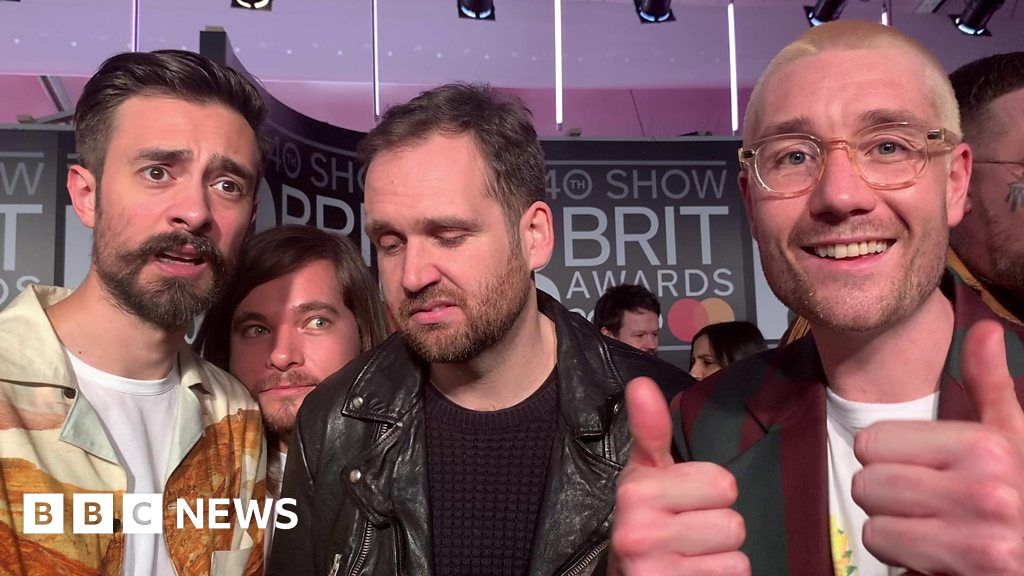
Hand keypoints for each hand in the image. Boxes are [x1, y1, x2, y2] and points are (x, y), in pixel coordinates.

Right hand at [608, 377, 748, 575]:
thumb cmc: (645, 519)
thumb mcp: (645, 473)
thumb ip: (650, 430)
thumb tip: (641, 383)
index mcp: (637, 491)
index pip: (721, 482)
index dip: (710, 492)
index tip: (684, 500)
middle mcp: (640, 533)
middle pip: (733, 522)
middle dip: (718, 527)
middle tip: (690, 533)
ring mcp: (656, 571)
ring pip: (737, 557)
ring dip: (721, 558)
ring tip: (693, 556)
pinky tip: (694, 574)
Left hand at [853, 320, 1023, 574]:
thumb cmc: (1018, 494)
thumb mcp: (1011, 439)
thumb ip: (990, 386)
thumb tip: (984, 328)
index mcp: (987, 447)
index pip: (872, 441)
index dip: (890, 458)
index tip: (928, 471)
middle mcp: (986, 491)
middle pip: (866, 483)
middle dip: (888, 498)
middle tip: (928, 506)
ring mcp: (981, 539)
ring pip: (872, 523)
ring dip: (895, 531)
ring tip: (935, 530)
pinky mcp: (972, 572)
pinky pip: (887, 555)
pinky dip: (903, 560)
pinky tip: (938, 557)